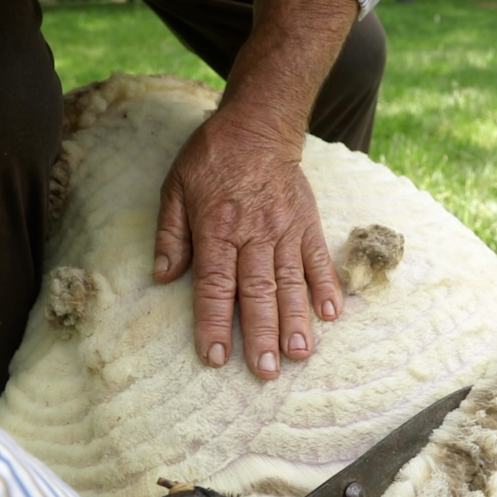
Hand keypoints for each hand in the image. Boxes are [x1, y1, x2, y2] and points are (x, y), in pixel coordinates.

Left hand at [153, 104, 342, 379]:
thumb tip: (164, 277)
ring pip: (290, 282)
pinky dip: (326, 287)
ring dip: (295, 321)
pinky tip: (331, 315)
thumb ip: (170, 235)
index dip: (215, 323)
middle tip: (266, 371)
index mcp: (216, 229)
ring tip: (300, 354)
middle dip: (261, 334)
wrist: (257, 126)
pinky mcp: (307, 224)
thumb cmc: (210, 159)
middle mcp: (253, 234)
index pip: (215, 285)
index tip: (215, 357)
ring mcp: (284, 230)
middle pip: (257, 292)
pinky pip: (318, 259)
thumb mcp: (175, 189)